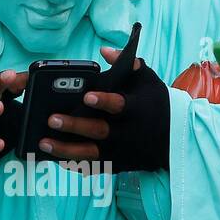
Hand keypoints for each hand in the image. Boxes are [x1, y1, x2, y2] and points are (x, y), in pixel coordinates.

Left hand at [38, 45, 169, 173]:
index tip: (87, 97)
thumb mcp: (148, 80)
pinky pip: (93, 167)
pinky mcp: (118, 165)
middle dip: (75, 126)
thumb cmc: (157, 103)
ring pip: (92, 154)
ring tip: (43, 143)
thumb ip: (129, 63)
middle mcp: (128, 133)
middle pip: (99, 131)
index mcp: (136, 109)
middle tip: (51, 120)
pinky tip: (55, 159)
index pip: (119, 105)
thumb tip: (104, 51)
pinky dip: (75, 165)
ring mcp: (122, 152)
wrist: (176, 138)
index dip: (104, 101)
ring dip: (67, 150)